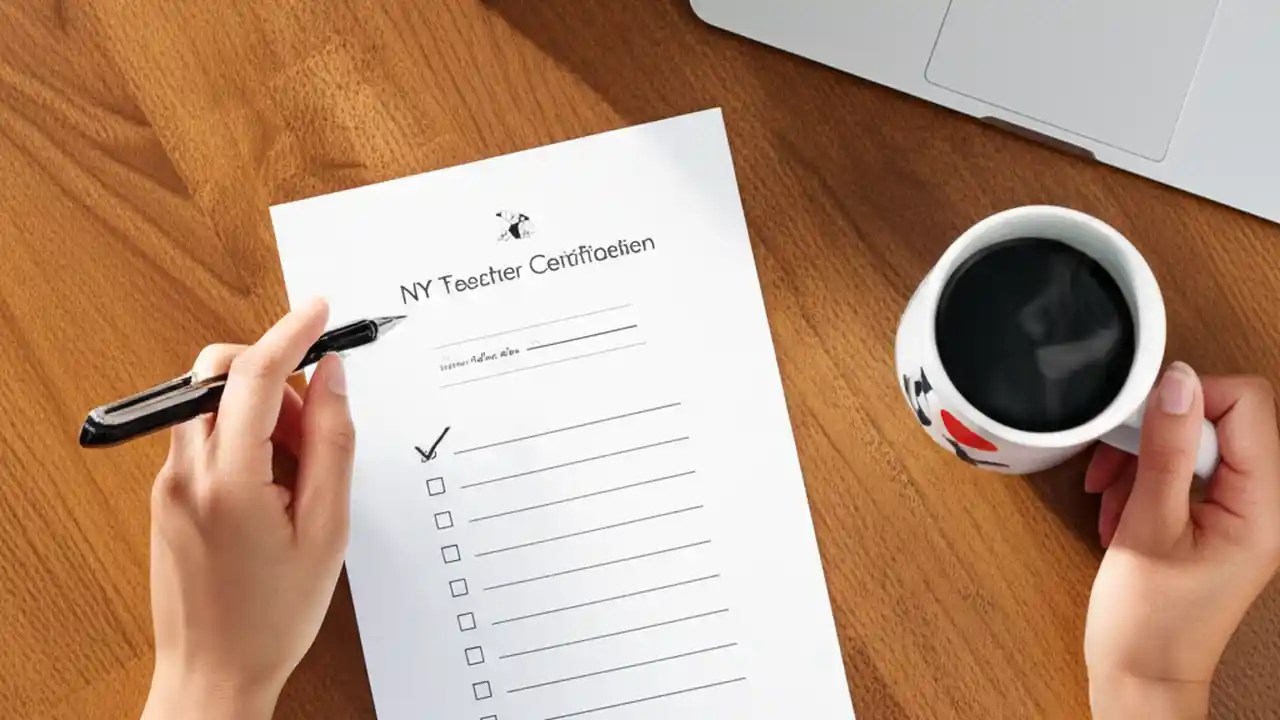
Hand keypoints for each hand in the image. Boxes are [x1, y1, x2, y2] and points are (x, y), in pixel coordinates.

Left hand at [141, 299, 355, 719]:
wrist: (214, 674)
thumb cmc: (273, 617)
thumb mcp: (327, 528)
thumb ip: (332, 443)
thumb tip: (333, 377)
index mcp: (227, 480)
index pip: (253, 373)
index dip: (291, 331)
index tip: (320, 310)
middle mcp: (185, 473)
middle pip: (220, 375)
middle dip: (274, 378)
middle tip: (311, 426)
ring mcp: (168, 483)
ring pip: (212, 404)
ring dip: (260, 413)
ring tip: (296, 476)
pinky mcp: (165, 495)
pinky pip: (205, 437)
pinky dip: (243, 440)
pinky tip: (273, 491)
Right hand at [1084, 364, 1279, 718]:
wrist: (1140, 679)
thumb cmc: (1147, 622)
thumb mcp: (1148, 526)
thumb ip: (1165, 450)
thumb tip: (1176, 382)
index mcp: (1264, 506)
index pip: (1248, 405)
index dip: (1190, 399)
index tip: (1140, 422)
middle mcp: (1263, 506)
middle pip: (1217, 422)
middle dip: (1156, 435)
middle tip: (1114, 467)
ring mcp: (1239, 515)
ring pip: (1193, 446)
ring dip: (1143, 462)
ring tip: (1111, 499)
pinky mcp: (1213, 523)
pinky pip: (1183, 475)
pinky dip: (1144, 483)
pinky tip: (1119, 513)